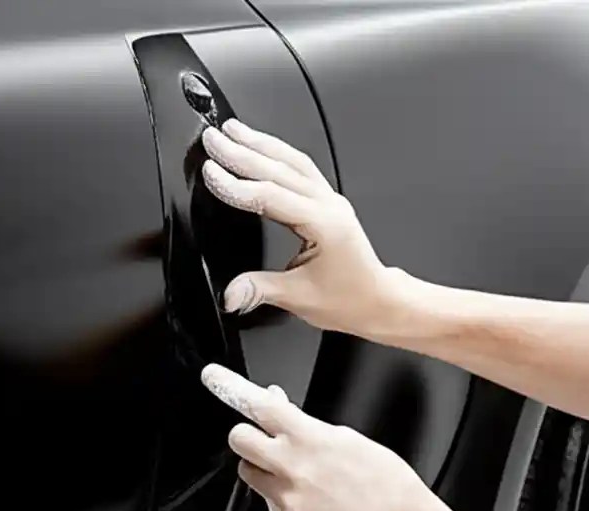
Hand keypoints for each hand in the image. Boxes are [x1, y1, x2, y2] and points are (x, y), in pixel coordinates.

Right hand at [200, 119, 398, 333]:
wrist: (378, 301)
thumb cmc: (350, 299)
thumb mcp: (300, 298)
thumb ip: (260, 290)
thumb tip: (229, 293)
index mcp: (325, 224)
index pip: (271, 196)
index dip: (237, 184)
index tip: (211, 173)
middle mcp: (329, 205)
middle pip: (280, 169)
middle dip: (242, 151)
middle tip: (212, 138)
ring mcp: (330, 199)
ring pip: (292, 161)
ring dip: (260, 143)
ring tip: (232, 130)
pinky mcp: (328, 201)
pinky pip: (302, 167)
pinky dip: (277, 153)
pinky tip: (262, 146)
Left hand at [200, 362, 435, 510]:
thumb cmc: (386, 483)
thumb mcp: (349, 439)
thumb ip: (309, 426)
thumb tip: (283, 411)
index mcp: (309, 438)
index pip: (260, 406)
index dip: (233, 388)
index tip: (214, 378)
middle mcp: (292, 467)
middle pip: (239, 439)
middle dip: (247, 433)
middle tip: (260, 436)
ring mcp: (286, 499)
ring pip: (249, 473)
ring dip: (263, 467)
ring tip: (294, 472)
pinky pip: (270, 503)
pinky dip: (283, 498)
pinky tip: (312, 500)